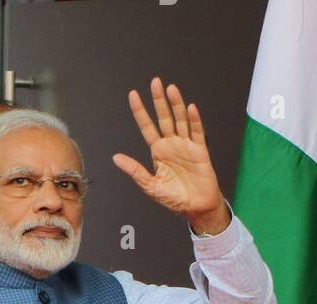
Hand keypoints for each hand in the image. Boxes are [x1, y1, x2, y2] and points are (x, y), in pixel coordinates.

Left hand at [112, 77, 229, 235]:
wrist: (195, 208)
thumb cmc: (174, 198)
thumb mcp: (150, 185)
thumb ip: (134, 170)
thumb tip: (116, 157)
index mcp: (158, 152)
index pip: (147, 127)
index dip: (140, 111)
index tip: (133, 95)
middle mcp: (171, 144)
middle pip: (164, 118)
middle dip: (159, 100)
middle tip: (155, 82)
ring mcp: (186, 145)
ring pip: (180, 120)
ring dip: (176, 104)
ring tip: (170, 89)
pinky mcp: (200, 151)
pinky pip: (197, 133)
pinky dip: (194, 120)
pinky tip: (190, 108)